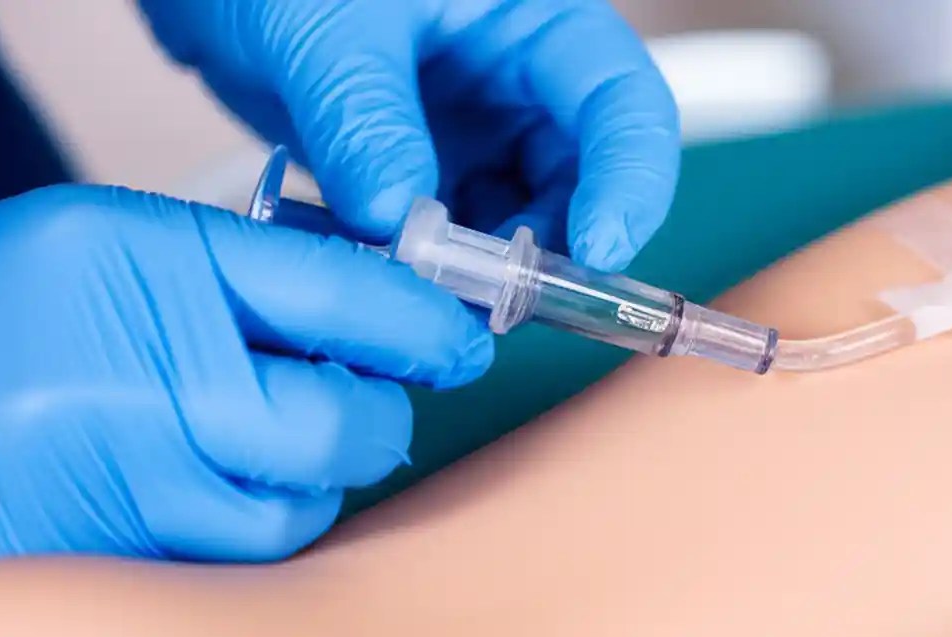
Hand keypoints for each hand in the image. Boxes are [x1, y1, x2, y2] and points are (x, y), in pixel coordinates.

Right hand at [0, 185, 491, 560]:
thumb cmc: (3, 315)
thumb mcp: (108, 250)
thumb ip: (240, 275)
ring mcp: (118, 482)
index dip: (420, 322)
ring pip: (300, 509)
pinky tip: (219, 484)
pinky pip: (241, 556)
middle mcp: (126, 378)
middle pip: (338, 423)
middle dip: (375, 416)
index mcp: (128, 261)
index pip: (333, 291)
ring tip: (261, 441)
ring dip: (313, 478)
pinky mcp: (115, 557)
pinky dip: (254, 521)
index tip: (456, 342)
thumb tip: (382, 319)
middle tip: (364, 400)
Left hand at [139, 0, 681, 271]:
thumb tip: (401, 219)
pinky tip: (399, 277)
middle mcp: (518, 78)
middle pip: (583, 176)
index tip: (597, 248)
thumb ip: (366, 120)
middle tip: (500, 294)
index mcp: (533, 18)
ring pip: (520, 217)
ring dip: (490, 267)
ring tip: (436, 288)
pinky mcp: (424, 168)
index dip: (630, 178)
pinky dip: (435, 267)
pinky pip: (454, 233)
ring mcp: (473, 127)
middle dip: (552, 243)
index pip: (622, 101)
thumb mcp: (321, 25)